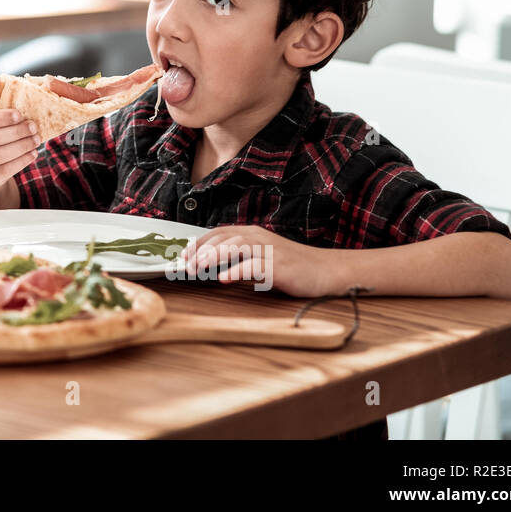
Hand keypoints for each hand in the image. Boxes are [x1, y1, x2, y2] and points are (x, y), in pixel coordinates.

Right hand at [0, 109, 40, 188]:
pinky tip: (33, 153)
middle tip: (33, 127)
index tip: (19, 115)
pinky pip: (6, 169)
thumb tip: (30, 111)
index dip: (1, 117)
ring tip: (36, 140)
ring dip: (22, 146)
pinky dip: (22, 161)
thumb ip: (8, 117)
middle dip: (16, 132)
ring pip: (0, 154)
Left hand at [178, 225, 339, 296]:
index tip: (183, 256)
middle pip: (223, 238)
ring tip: (197, 269)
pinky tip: (223, 278)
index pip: (218, 233)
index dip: (198, 243)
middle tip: (185, 266)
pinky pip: (254, 266)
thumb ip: (240, 259)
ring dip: (213, 257)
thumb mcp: (262, 258)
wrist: (326, 270)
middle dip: (201, 251)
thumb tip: (214, 268)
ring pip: (235, 247)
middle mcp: (258, 238)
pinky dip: (237, 271)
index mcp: (252, 233)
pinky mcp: (279, 266)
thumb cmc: (293, 266)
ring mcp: (269, 250)